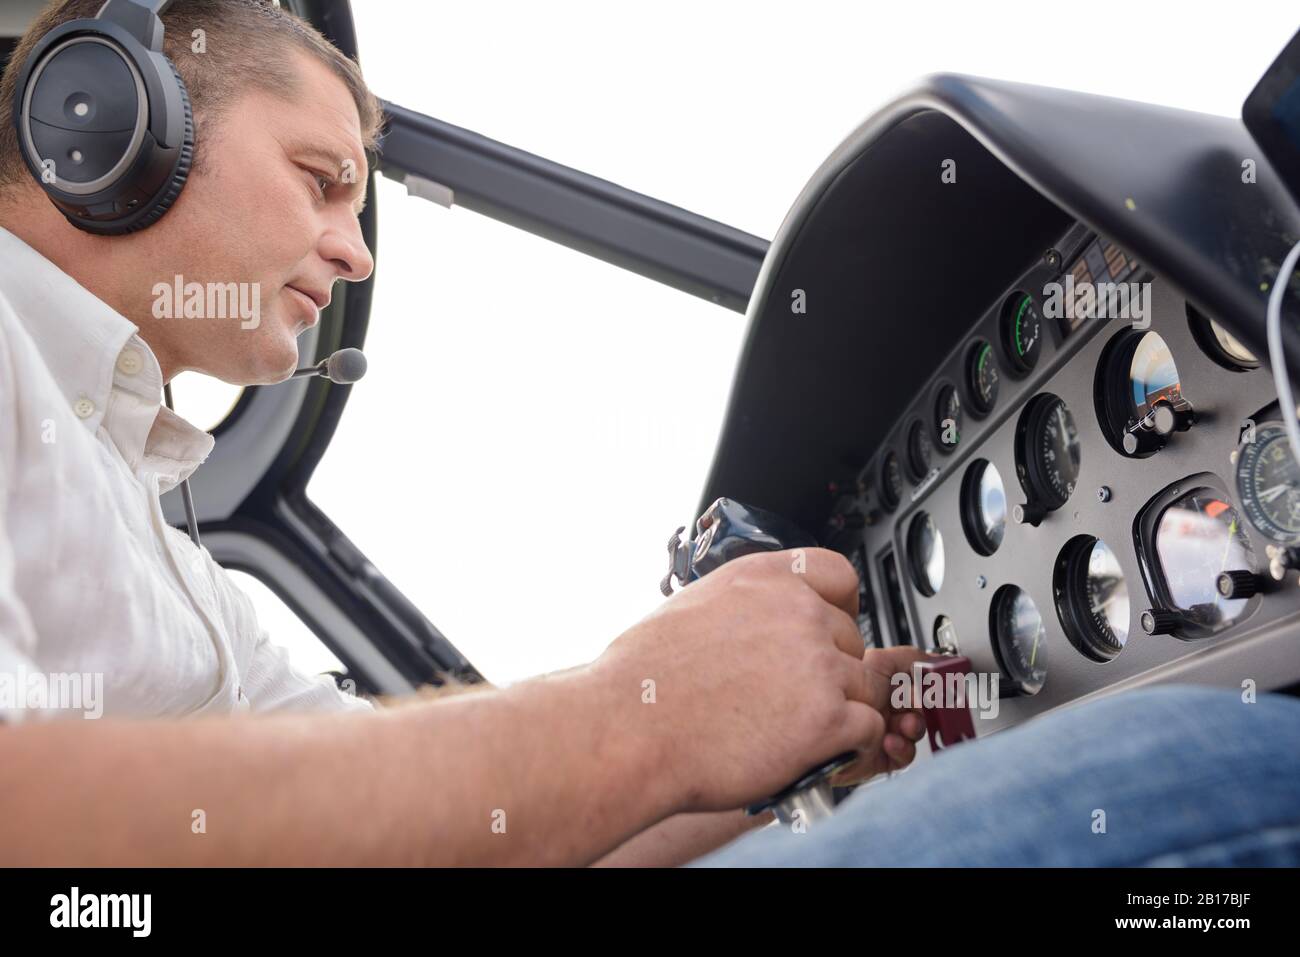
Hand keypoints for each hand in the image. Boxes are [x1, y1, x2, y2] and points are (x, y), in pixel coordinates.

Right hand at [593, 547, 889, 813]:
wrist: (628, 731)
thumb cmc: (644, 681)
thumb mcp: (694, 608)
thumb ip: (743, 608)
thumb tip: (758, 624)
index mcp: (764, 578)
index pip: (840, 575)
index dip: (839, 608)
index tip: (826, 632)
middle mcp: (798, 612)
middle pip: (852, 638)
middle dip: (831, 670)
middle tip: (794, 699)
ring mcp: (818, 664)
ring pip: (865, 686)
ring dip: (841, 710)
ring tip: (799, 732)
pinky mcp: (828, 718)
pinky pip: (869, 728)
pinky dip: (850, 746)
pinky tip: (817, 753)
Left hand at [828, 645, 931, 785]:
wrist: (816, 728)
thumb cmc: (837, 689)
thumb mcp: (879, 663)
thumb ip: (909, 658)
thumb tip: (935, 658)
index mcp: (887, 684)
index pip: (921, 683)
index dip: (932, 684)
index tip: (940, 684)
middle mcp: (887, 707)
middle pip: (923, 708)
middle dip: (924, 706)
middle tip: (920, 704)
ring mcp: (885, 730)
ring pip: (916, 732)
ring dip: (913, 727)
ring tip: (904, 724)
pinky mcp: (882, 755)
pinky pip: (904, 754)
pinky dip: (902, 747)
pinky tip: (890, 740)